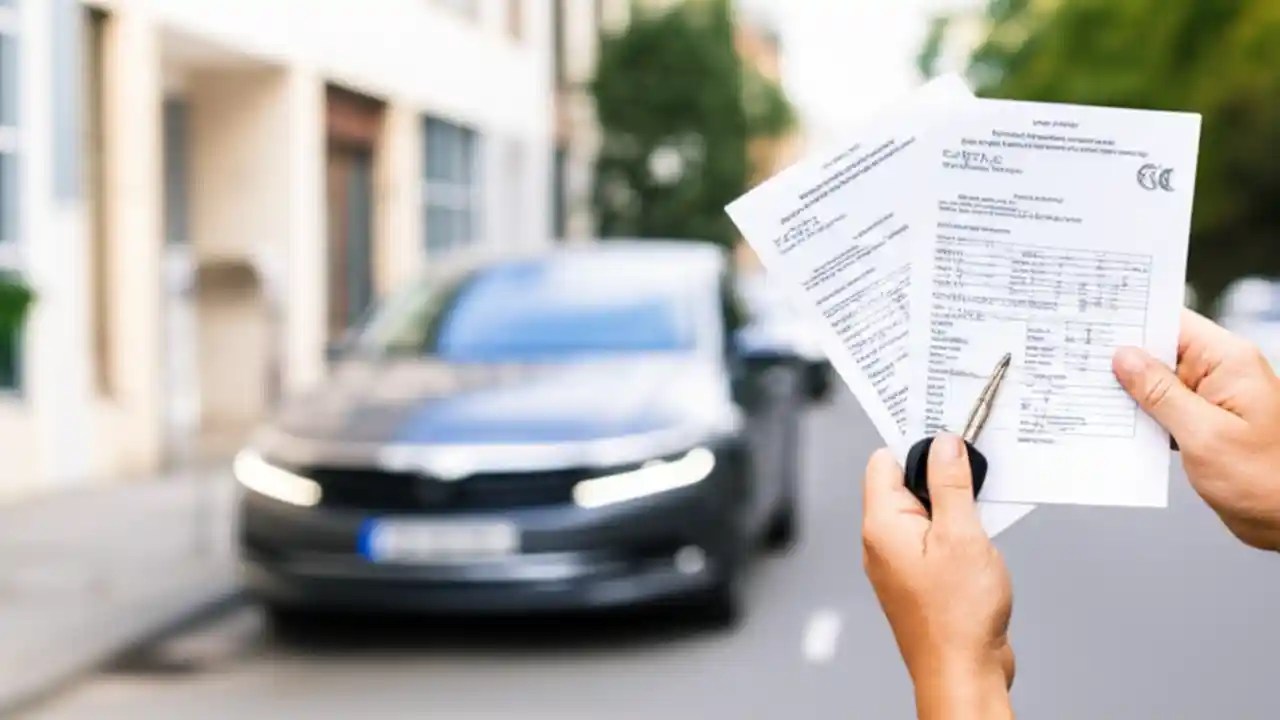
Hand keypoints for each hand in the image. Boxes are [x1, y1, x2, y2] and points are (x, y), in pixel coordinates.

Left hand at [862, 435, 1014, 718]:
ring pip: (924, 513)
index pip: (884, 462)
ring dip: (953, 505)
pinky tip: (983, 537)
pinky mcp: (921, 579)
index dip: (915, 445)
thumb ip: (951, 484)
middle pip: (904, 485)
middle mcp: (883, 541)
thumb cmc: (957, 615)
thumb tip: (944, 444)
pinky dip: (957, 530)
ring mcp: (901, 562)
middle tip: (975, 470)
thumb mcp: (961, 534)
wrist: (963, 672)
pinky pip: (934, 539)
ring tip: (984, 506)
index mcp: (882, 524)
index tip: (948, 436)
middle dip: (940, 474)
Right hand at [1113, 309, 1279, 550]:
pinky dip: (1141, 414)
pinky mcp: (1204, 423)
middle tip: (1078, 363)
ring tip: (1089, 393)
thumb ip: (1160, 393)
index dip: (1132, 320)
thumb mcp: (1204, 435)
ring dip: (1128, 390)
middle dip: (1121, 358)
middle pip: (1160, 350)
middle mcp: (1221, 373)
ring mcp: (1212, 399)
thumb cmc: (1267, 481)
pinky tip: (1116, 422)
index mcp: (1229, 361)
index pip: (1172, 323)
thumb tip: (1124, 358)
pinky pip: (1164, 408)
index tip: (1093, 325)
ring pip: (1158, 381)